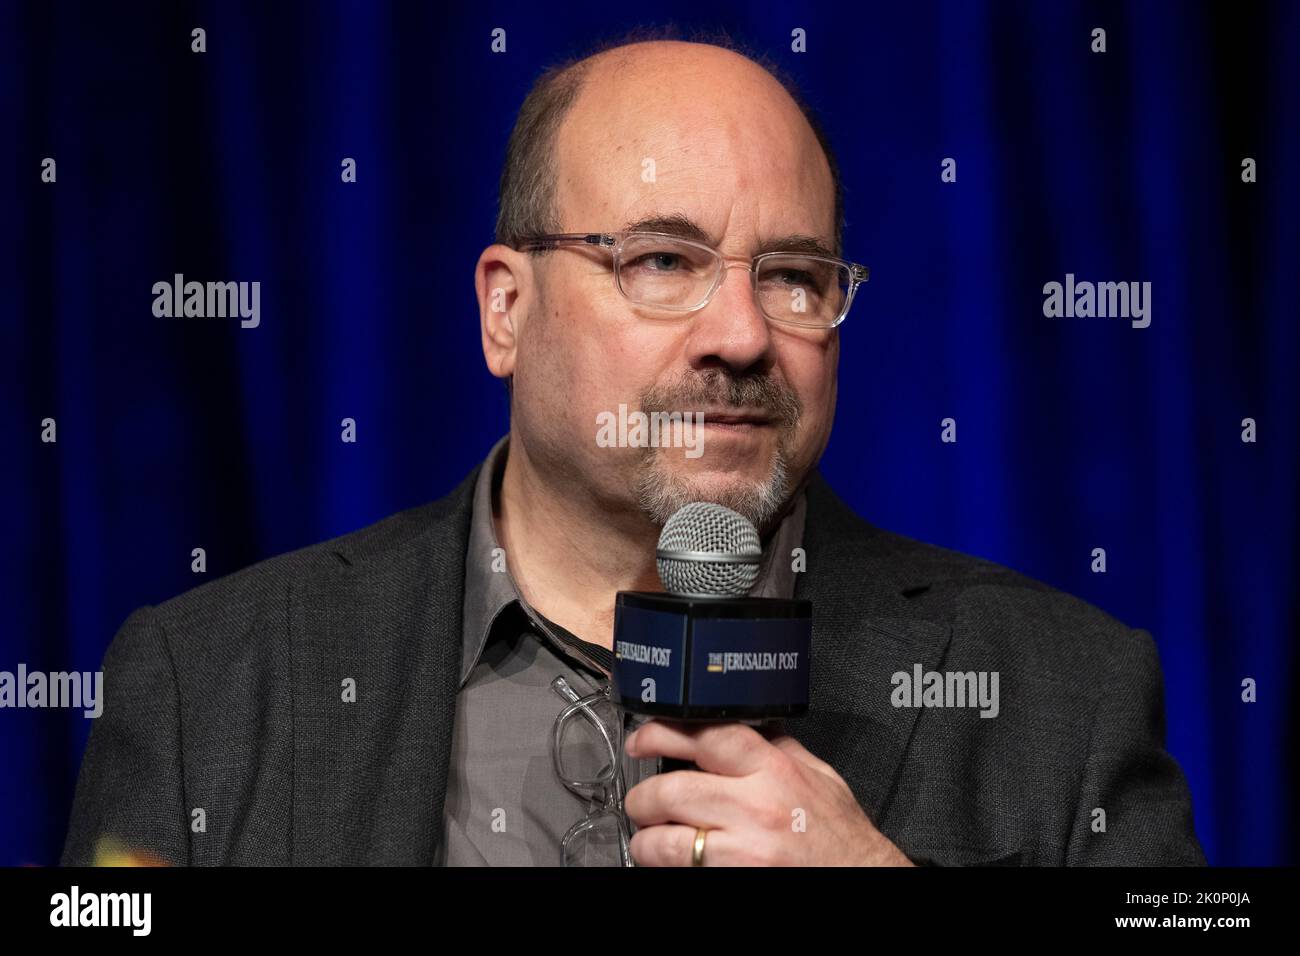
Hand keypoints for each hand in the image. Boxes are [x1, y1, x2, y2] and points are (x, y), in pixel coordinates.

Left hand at [622, 720, 913, 866]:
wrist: (862, 879)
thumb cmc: (842, 839)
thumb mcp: (820, 779)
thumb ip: (782, 750)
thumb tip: (752, 729)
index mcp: (775, 770)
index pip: (706, 736)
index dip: (663, 731)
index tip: (643, 737)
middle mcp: (756, 805)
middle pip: (674, 788)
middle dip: (644, 795)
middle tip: (641, 800)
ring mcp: (744, 847)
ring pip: (667, 838)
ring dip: (646, 838)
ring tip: (647, 837)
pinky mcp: (735, 879)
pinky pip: (682, 870)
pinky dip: (665, 866)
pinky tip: (669, 862)